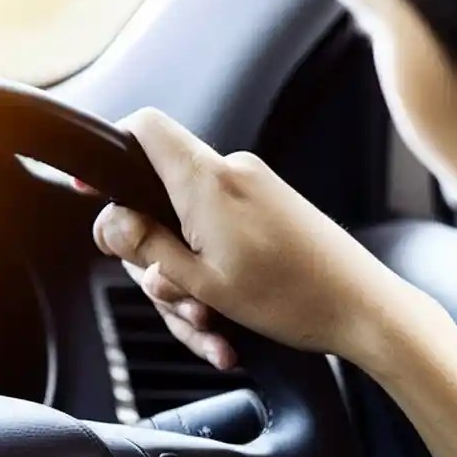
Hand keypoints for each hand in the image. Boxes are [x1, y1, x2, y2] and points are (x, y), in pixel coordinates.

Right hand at [93, 108, 421, 368]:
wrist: (365, 310)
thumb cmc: (292, 298)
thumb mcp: (200, 283)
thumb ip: (145, 247)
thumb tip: (109, 222)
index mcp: (206, 182)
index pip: (144, 128)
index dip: (110, 151)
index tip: (91, 187)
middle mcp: (230, 174)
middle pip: (158, 201)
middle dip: (157, 261)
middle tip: (176, 300)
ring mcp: (254, 191)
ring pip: (189, 233)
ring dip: (190, 287)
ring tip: (212, 327)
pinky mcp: (271, 211)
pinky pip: (221, 240)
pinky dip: (216, 283)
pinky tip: (227, 328)